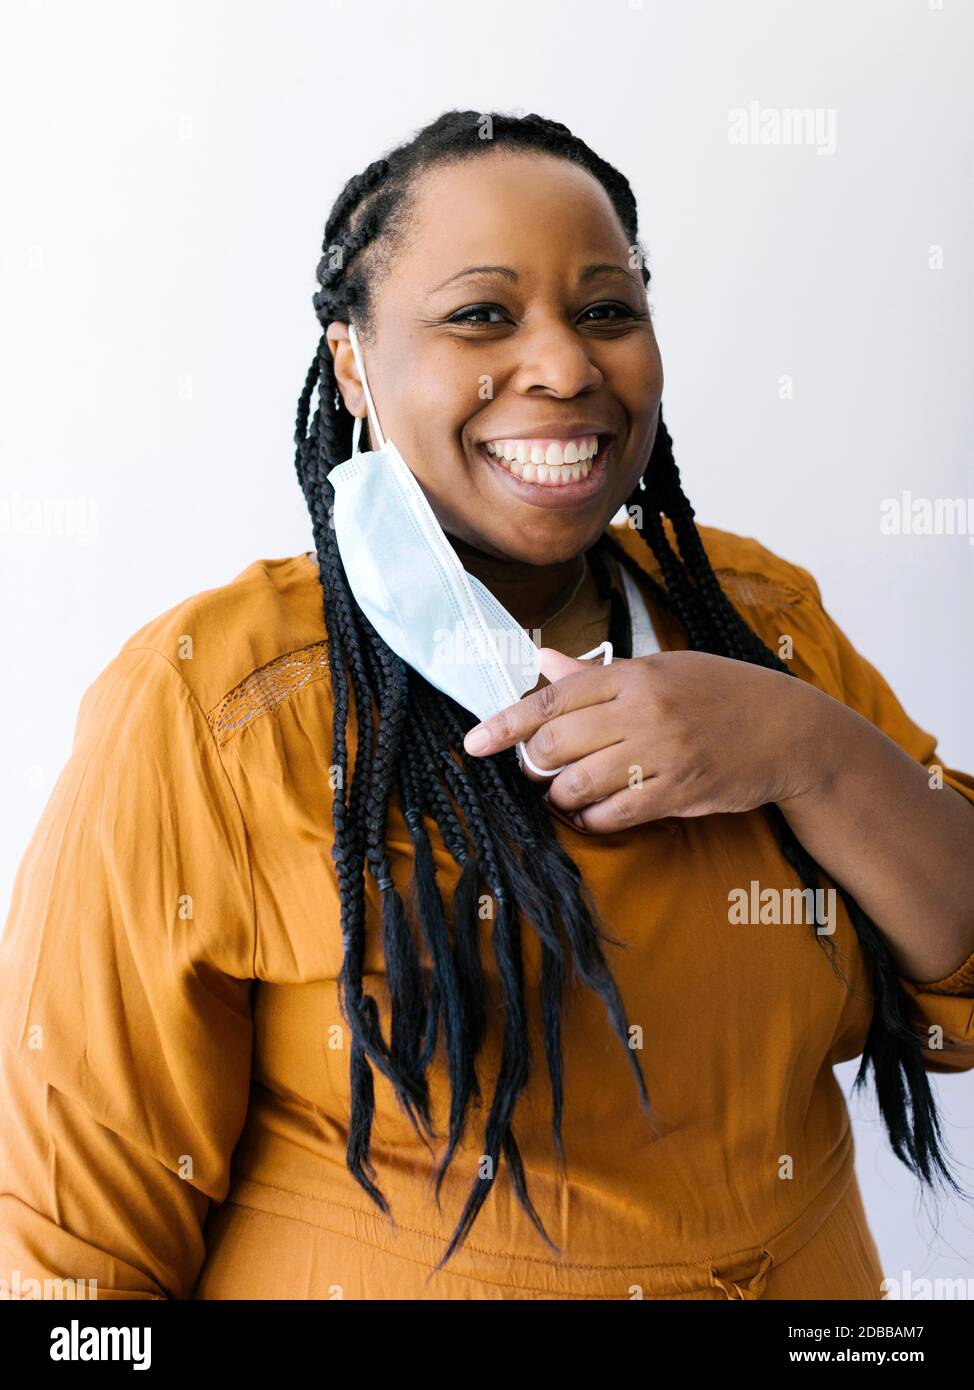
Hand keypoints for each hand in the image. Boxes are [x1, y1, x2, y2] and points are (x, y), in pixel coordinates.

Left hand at [462, 648, 836, 833]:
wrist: (789, 730)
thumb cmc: (720, 693)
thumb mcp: (663, 669)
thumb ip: (598, 674)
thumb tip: (543, 660)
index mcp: (635, 675)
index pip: (552, 698)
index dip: (506, 723)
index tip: (474, 742)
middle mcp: (644, 712)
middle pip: (557, 743)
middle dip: (534, 763)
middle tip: (538, 769)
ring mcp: (663, 754)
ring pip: (579, 783)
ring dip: (560, 795)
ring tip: (566, 792)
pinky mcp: (680, 793)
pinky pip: (614, 814)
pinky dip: (591, 818)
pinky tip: (592, 813)